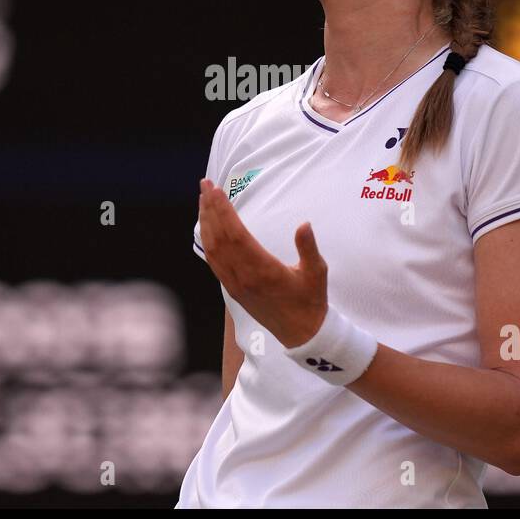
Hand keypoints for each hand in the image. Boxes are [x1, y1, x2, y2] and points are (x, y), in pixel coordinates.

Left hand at [197, 177, 328, 348]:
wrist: (301, 334)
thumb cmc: (311, 301)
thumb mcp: (316, 273)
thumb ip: (308, 248)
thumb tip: (304, 224)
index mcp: (263, 270)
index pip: (236, 234)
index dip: (224, 211)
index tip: (217, 190)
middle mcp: (244, 277)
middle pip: (219, 237)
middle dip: (209, 209)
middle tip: (205, 185)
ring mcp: (235, 284)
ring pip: (212, 248)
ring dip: (206, 222)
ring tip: (203, 199)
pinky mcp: (233, 288)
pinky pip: (214, 261)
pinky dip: (207, 240)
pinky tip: (207, 226)